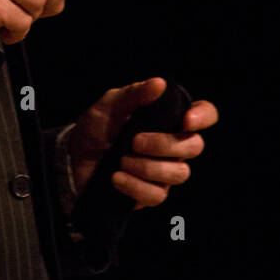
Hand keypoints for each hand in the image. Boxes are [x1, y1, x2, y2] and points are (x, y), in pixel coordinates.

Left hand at [67, 77, 218, 207]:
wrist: (75, 158)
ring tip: (121, 160)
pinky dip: (136, 186)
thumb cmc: (97, 127)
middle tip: (134, 141)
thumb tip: (159, 84)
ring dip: (148, 167)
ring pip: (179, 173)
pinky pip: (158, 195)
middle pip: (194, 146)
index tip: (186, 120)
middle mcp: (173, 144)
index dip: (203, 116)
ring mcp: (165, 170)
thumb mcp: (109, 105)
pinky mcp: (151, 193)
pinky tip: (116, 177)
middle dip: (165, 144)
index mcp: (168, 118)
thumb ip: (133, 94)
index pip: (204, 114)